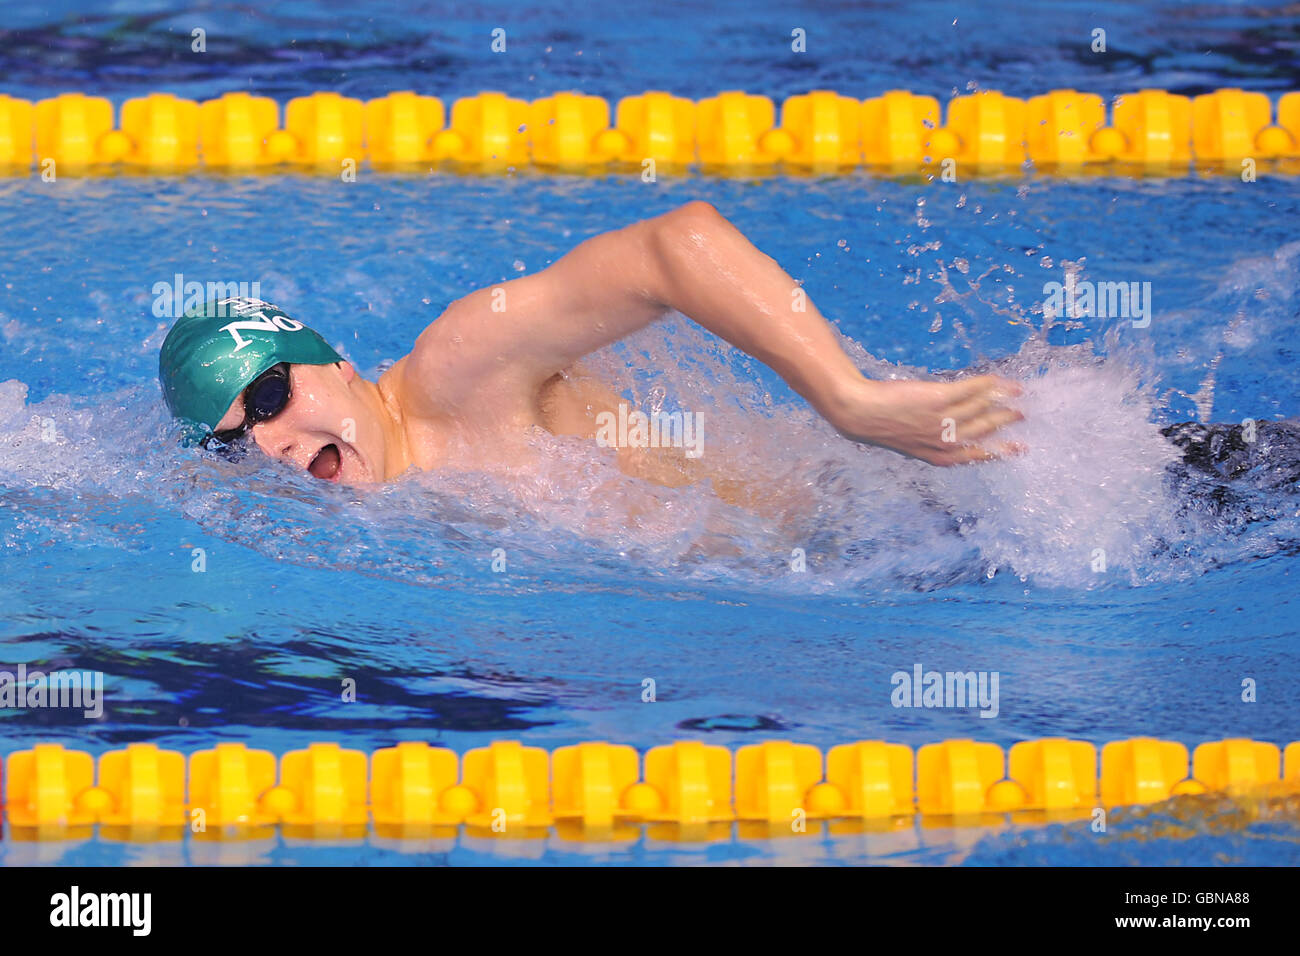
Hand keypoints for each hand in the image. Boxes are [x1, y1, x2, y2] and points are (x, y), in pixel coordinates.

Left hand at [829, 374, 1026, 465]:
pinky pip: (971, 390)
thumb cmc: (880, 425)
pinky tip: (998, 379)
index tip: (1019, 448)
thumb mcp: (909, 442)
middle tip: (1022, 415)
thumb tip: (951, 430)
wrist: (859, 412)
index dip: (1000, 451)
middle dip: (1005, 422)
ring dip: (1003, 399)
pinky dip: (988, 384)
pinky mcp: (939, 398)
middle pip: (984, 431)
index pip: (976, 455)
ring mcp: (943, 419)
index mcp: (938, 456)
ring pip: (982, 409)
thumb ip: (931, 441)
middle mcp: (944, 441)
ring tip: (1018, 392)